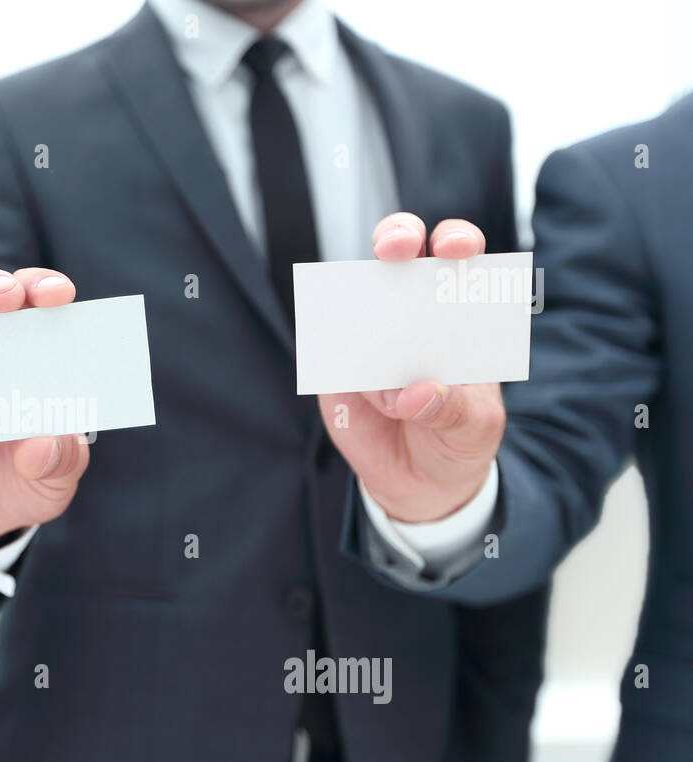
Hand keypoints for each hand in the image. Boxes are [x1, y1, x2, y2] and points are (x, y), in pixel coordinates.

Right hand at [318, 214, 504, 522]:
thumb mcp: (474, 429)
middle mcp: (412, 313)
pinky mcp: (337, 367)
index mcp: (460, 316)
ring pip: (355, 295)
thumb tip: (414, 393)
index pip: (459, 261)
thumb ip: (452, 409)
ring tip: (378, 359)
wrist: (419, 484)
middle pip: (401, 254)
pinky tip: (344, 373)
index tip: (451, 249)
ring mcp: (370, 337)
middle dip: (396, 238)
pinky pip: (326, 347)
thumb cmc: (459, 441)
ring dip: (355, 303)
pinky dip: (329, 349)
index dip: (455, 241)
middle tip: (394, 250)